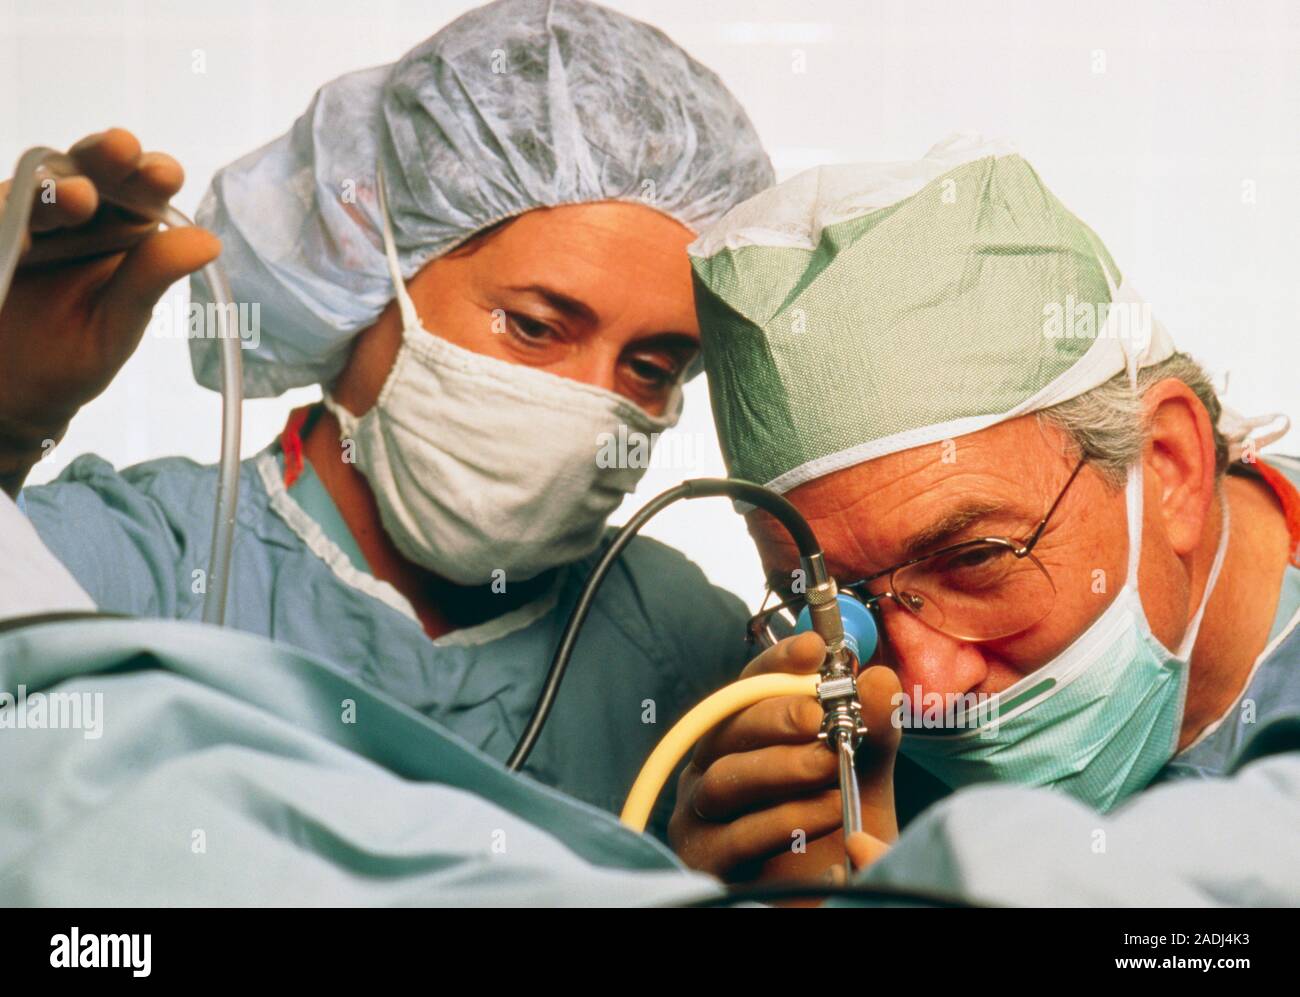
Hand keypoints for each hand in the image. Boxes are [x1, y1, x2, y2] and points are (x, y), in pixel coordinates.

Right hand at [0, 128, 218, 492]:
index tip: (165, 175)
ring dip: (55, 188)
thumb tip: (209, 241)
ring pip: (35, 188)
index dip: (151, 176)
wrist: (10, 393)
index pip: (139, 191)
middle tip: (123, 149)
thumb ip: (152, 278)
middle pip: (88, 170)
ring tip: (79, 197)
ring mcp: (21, 221)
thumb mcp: (118, 322)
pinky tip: (20, 231)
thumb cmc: (73, 355)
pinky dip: (4, 216)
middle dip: (105, 158)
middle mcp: (71, 214)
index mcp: (117, 229)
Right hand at [669, 630, 901, 882]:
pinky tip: (828, 814)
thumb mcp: (863, 774)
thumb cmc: (838, 829)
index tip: (812, 648)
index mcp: (742, 737)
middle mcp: (710, 768)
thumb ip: (871, 729)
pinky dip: (783, 822)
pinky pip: (735, 837)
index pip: (748, 687)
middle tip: (820, 715)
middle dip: (774, 715)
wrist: (833, 895)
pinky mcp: (706, 862)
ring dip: (780, 768)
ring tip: (831, 765)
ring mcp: (700, 816)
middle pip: (726, 729)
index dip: (775, 664)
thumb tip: (879, 678)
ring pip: (722, 780)